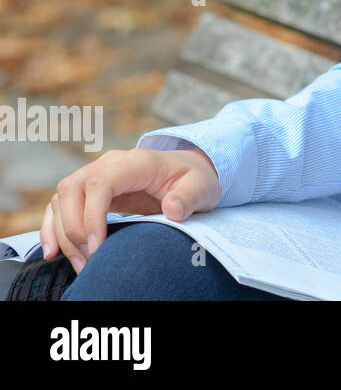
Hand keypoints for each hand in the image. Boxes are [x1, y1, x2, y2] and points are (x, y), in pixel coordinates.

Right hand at [40, 146, 220, 273]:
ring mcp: (95, 175)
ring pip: (61, 200)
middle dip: (74, 229)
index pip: (101, 182)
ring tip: (80, 265)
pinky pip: (59, 205)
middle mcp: (109, 164)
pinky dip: (51, 228)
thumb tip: (173, 209)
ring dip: (62, 235)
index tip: (97, 246)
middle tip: (90, 260)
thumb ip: (190, 197)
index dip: (92, 215)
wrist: (188, 172)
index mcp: (137, 162)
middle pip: (72, 190)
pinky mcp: (88, 191)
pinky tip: (53, 252)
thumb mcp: (202, 187)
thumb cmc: (193, 180)